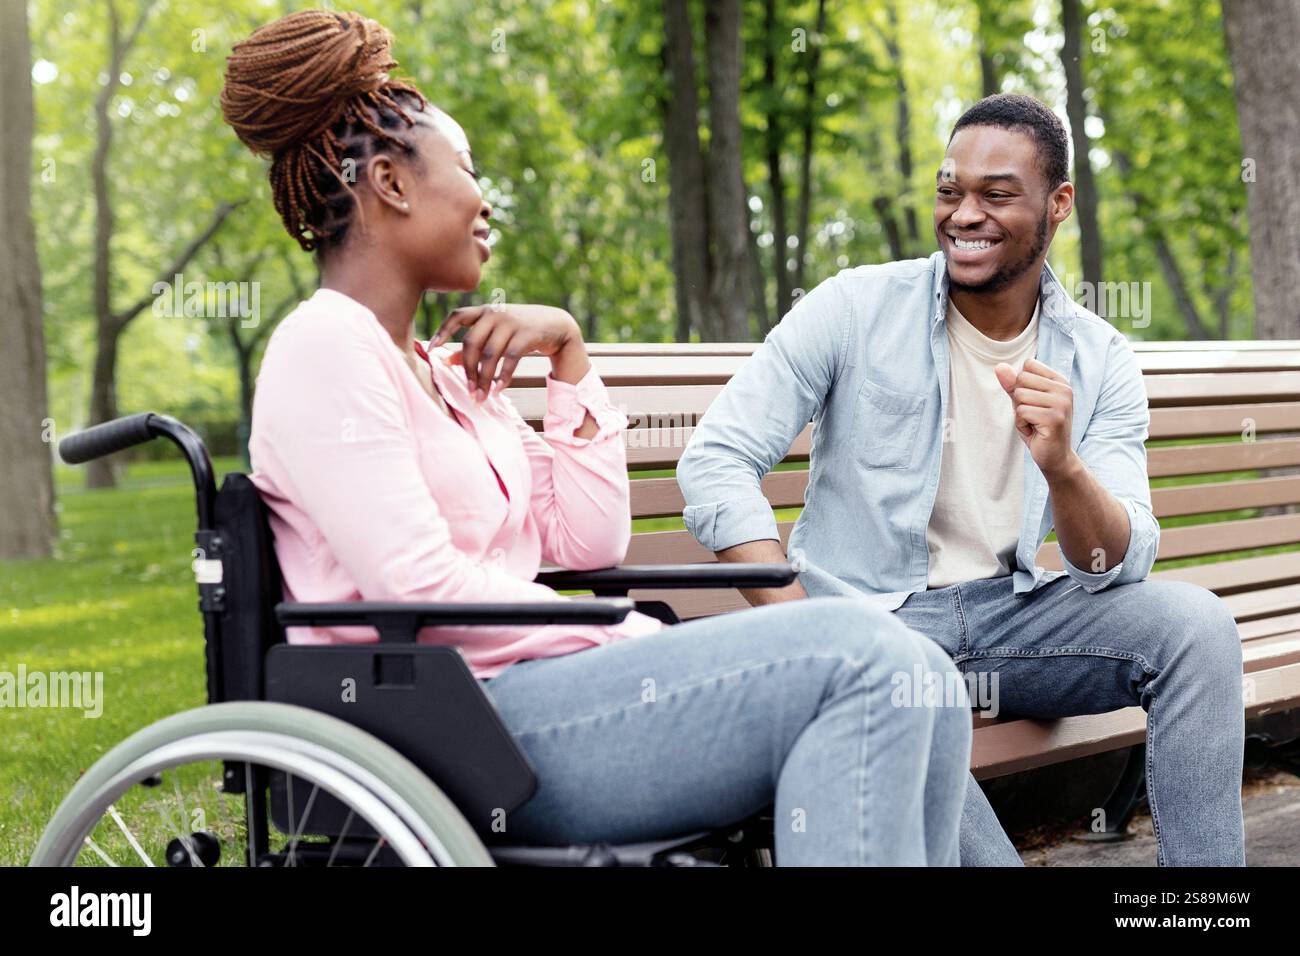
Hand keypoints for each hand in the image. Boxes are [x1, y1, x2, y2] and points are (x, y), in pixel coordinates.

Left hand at [430, 303, 581, 399]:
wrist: (557, 325)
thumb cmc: (521, 331)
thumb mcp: (496, 334)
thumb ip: (474, 344)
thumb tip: (446, 361)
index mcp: (484, 311)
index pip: (457, 316)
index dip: (443, 332)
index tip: (431, 350)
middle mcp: (495, 314)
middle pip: (471, 343)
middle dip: (468, 370)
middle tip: (469, 392)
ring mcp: (511, 323)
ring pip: (489, 354)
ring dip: (484, 379)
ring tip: (482, 397)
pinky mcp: (526, 334)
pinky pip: (509, 359)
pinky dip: (503, 377)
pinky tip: (499, 390)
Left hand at [994, 357, 1077, 479]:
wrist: (1055, 457)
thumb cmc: (1038, 428)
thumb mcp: (1023, 402)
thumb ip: (1012, 384)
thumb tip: (999, 366)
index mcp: (1060, 381)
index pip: (1028, 365)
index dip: (1021, 385)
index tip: (1034, 403)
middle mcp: (1064, 389)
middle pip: (1021, 379)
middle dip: (1019, 400)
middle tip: (1034, 416)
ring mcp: (1061, 403)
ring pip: (1020, 396)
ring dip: (1020, 414)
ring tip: (1035, 424)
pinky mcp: (1054, 418)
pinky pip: (1021, 412)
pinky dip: (1021, 424)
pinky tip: (1035, 431)